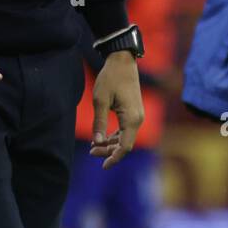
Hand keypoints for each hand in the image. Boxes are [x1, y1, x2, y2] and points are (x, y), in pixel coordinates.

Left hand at [89, 51, 143, 168]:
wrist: (122, 61)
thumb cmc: (111, 78)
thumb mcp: (100, 100)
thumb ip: (99, 122)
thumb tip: (97, 142)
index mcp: (131, 119)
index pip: (125, 147)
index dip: (114, 158)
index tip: (103, 166)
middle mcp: (138, 119)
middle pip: (125, 144)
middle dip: (108, 151)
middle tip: (90, 151)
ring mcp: (137, 115)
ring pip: (125, 138)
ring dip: (110, 144)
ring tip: (92, 146)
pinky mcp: (133, 111)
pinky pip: (125, 129)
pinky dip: (114, 136)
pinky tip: (101, 137)